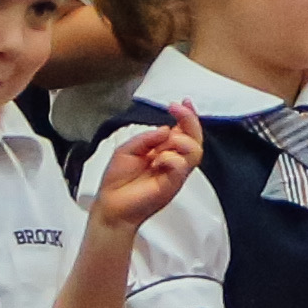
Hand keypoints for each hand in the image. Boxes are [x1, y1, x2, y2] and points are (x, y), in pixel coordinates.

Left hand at [94, 109, 205, 232]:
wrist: (111, 205)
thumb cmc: (118, 179)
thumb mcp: (128, 149)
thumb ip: (147, 137)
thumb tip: (167, 129)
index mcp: (164, 150)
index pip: (184, 131)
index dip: (188, 116)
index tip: (183, 102)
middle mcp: (173, 160)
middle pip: (195, 138)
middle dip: (189, 119)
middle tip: (176, 109)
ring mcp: (175, 173)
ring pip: (196, 151)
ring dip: (181, 140)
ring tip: (165, 143)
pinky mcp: (173, 185)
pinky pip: (182, 166)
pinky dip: (171, 158)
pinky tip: (157, 161)